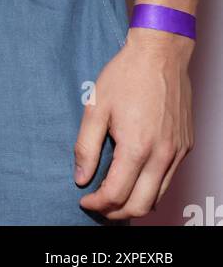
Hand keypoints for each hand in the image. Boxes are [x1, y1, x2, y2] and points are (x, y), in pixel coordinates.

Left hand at [74, 29, 193, 219]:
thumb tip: (81, 177)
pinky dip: (152, 188)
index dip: (97, 204)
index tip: (84, 200)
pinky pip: (169, 179)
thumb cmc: (126, 76)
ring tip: (115, 195)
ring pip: (158, 196)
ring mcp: (177, 152)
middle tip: (99, 204)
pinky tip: (136, 177)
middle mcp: (162, 155)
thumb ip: (86, 146)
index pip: (116, 195)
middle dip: (116, 212)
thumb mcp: (96, 107)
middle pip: (139, 205)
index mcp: (137, 147)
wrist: (160, 53)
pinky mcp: (185, 146)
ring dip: (135, 203)